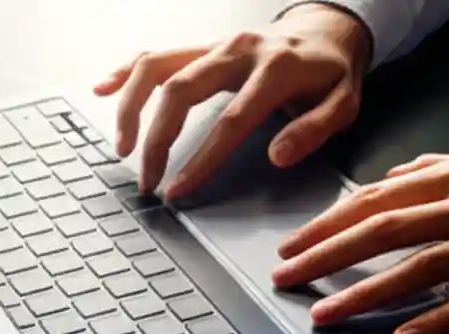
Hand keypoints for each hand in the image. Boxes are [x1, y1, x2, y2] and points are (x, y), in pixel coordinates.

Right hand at [94, 4, 370, 199]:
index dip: (200, 160)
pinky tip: (103, 90)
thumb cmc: (331, 73)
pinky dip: (125, 72)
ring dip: (131, 107)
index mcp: (275, 69)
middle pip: (179, 91)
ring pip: (157, 67)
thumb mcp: (345, 103)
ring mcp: (214, 44)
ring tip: (121, 147)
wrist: (326, 28)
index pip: (229, 121)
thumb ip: (314, 130)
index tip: (178, 190)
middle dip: (156, 140)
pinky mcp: (200, 45)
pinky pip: (155, 54)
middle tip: (146, 180)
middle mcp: (237, 50)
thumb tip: (278, 156)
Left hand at [272, 153, 448, 333]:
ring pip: (418, 267)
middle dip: (326, 255)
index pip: (375, 198)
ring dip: (364, 293)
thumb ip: (433, 169)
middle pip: (383, 229)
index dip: (327, 223)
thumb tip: (385, 179)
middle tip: (285, 277)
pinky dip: (436, 320)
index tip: (291, 245)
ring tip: (324, 315)